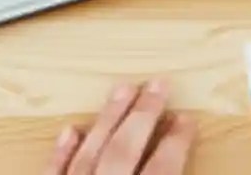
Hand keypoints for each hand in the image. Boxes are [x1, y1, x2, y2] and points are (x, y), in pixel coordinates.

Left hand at [45, 80, 196, 174]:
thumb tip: (197, 167)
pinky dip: (61, 152)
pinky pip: (53, 173)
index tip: (187, 118)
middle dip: (143, 114)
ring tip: (121, 89)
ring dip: (107, 119)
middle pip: (125, 148)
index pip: (163, 167)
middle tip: (157, 84)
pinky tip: (70, 130)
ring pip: (89, 152)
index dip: (177, 141)